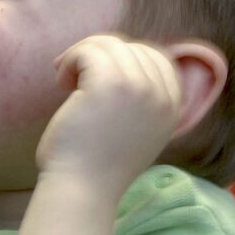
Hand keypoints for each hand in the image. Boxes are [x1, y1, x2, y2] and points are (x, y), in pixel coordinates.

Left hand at [35, 34, 181, 198]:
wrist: (81, 190)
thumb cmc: (97, 163)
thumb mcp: (136, 129)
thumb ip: (141, 97)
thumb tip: (120, 52)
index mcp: (172, 107)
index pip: (156, 55)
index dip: (123, 58)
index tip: (96, 78)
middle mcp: (161, 95)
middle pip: (130, 46)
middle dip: (98, 56)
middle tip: (74, 79)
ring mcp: (139, 87)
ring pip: (107, 44)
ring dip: (80, 57)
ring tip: (66, 81)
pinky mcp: (111, 83)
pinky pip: (88, 50)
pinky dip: (69, 60)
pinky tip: (61, 83)